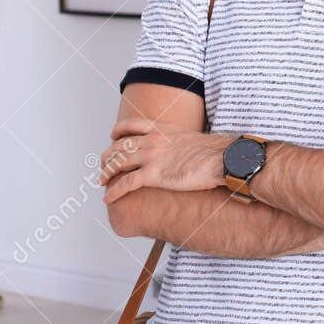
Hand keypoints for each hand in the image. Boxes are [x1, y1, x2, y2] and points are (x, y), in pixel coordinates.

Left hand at [99, 118, 229, 203]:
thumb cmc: (213, 152)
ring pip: (118, 163)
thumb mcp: (191, 138)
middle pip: (119, 145)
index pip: (130, 125)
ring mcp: (152, 157)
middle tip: (104, 166)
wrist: (222, 158)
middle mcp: (152, 140)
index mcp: (161, 128)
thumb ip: (178, 142)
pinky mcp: (154, 175)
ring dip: (106, 172)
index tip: (113, 138)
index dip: (117, 132)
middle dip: (108, 156)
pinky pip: (126, 183)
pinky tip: (108, 198)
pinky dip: (114, 191)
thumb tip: (181, 150)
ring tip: (102, 181)